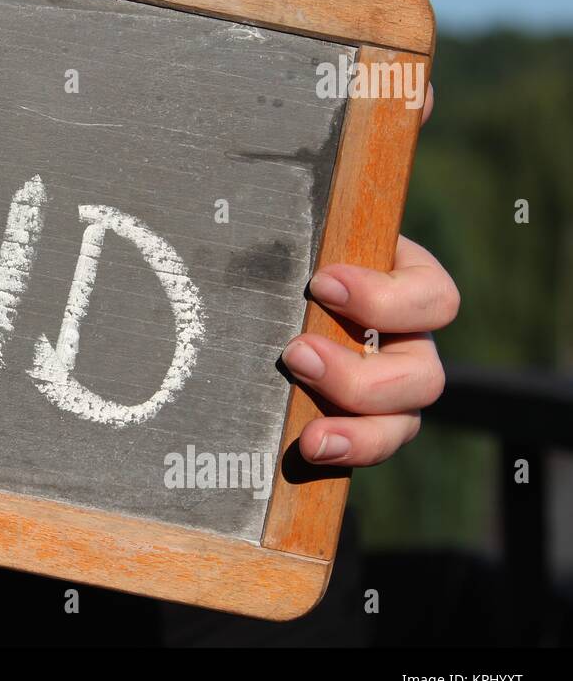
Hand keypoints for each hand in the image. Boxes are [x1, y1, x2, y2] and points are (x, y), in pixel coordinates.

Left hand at [281, 233, 457, 466]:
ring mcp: (389, 388)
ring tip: (309, 433)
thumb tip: (260, 227)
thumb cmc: (278, 259)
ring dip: (358, 428)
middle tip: (296, 355)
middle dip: (357, 375)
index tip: (321, 283)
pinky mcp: (362, 421)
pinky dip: (344, 452)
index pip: (430, 296)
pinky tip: (308, 450)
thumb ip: (294, 243)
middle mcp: (406, 341)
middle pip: (423, 374)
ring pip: (404, 421)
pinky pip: (369, 447)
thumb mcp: (294, 241)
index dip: (383, 298)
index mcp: (404, 285)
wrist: (250, 297)